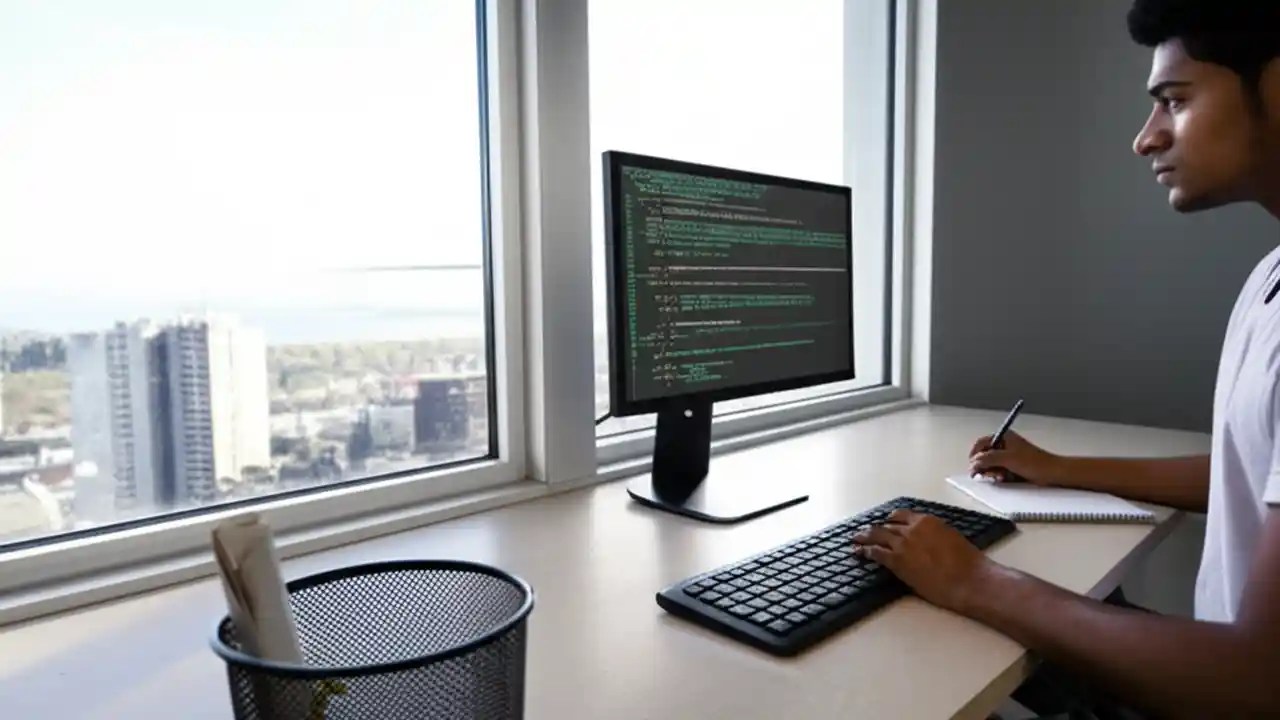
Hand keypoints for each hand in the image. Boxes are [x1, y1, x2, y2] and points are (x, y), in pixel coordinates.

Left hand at [852, 510, 994, 612]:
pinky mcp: (897, 560)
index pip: (902, 515)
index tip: (886, 523)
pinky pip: (875, 552)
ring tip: (856, 540)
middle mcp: (912, 528)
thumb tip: (928, 541)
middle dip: (875, 529)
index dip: (891, 520)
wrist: (968, 579)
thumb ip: (935, 535)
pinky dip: (865, 551)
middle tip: (865, 532)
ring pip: (877, 536)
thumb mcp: (951, 539)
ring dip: (865, 537)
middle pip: (887, 525)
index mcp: (927, 521)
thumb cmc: (968, 563)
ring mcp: (903, 543)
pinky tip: (859, 553)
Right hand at [968, 430, 1062, 484]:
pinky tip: (1005, 479)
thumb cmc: (1034, 462)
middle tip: (989, 474)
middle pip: (984, 455)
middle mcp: (1005, 445)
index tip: (972, 466)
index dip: (975, 454)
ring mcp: (1008, 456)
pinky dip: (999, 476)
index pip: (981, 443)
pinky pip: (998, 471)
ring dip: (992, 472)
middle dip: (985, 466)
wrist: (1052, 473)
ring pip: (991, 465)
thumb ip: (988, 458)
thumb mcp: (1008, 458)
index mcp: (1004, 437)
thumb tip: (973, 462)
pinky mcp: (1012, 466)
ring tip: (1001, 476)